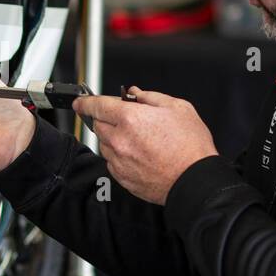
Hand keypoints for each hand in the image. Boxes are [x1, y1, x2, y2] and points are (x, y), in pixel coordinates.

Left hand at [73, 86, 217, 204]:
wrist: (195, 181)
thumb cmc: (191, 147)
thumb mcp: (178, 108)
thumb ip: (151, 97)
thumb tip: (136, 93)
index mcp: (131, 119)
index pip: (96, 105)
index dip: (85, 102)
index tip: (80, 102)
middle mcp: (120, 140)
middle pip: (98, 124)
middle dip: (108, 119)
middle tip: (129, 121)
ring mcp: (119, 161)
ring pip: (104, 144)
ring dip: (114, 138)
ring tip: (141, 141)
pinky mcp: (122, 178)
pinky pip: (111, 162)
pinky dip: (119, 156)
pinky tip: (140, 155)